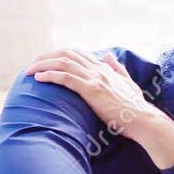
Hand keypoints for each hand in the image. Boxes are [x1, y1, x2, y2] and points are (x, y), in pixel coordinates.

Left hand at [26, 49, 173, 167]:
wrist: (144, 120)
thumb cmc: (136, 108)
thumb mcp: (128, 83)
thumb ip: (117, 69)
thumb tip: (108, 55)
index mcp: (105, 68)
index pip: (77, 54)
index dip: (59, 55)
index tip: (45, 61)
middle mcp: (99, 69)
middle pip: (66, 54)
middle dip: (45, 57)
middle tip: (31, 65)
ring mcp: (95, 78)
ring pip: (63, 63)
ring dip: (43, 65)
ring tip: (29, 71)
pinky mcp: (92, 89)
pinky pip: (65, 78)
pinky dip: (50, 75)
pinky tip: (38, 79)